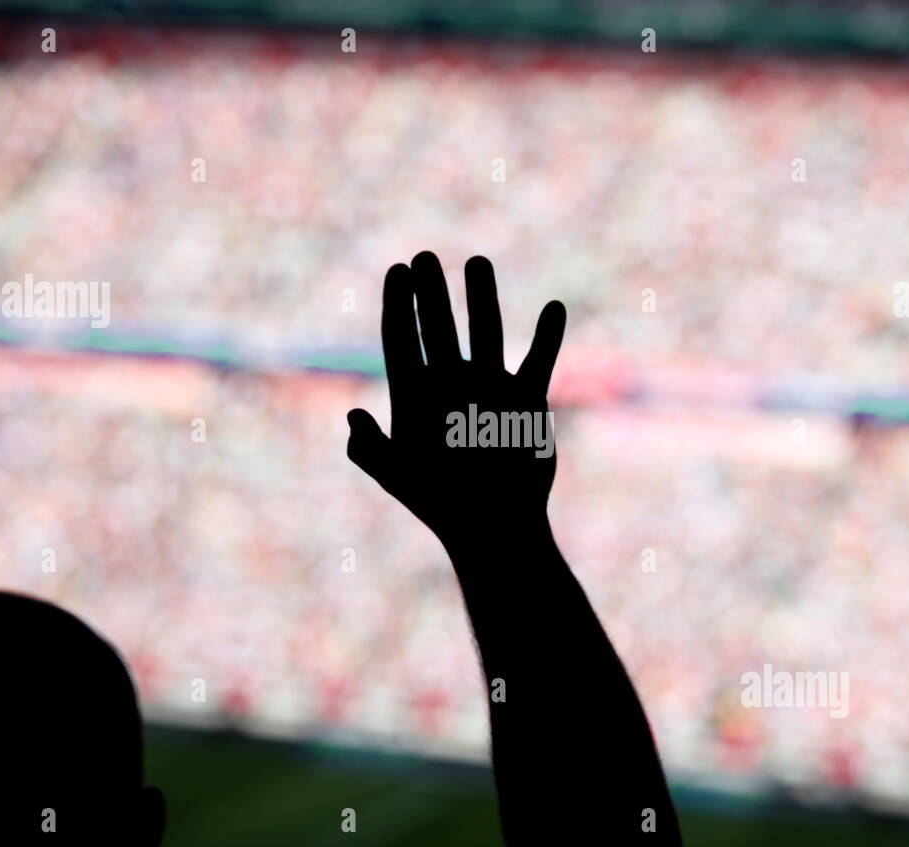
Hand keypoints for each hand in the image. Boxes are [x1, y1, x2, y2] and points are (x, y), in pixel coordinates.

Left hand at [346, 252, 565, 552]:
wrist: (495, 527)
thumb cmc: (442, 506)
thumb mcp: (399, 477)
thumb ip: (371, 449)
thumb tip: (354, 416)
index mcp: (415, 397)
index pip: (400, 340)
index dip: (397, 305)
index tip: (397, 272)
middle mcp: (450, 385)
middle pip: (438, 327)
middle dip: (431, 292)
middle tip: (424, 256)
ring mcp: (489, 389)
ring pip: (486, 332)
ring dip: (482, 297)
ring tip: (477, 261)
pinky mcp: (525, 401)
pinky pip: (539, 361)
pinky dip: (548, 337)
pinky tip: (554, 308)